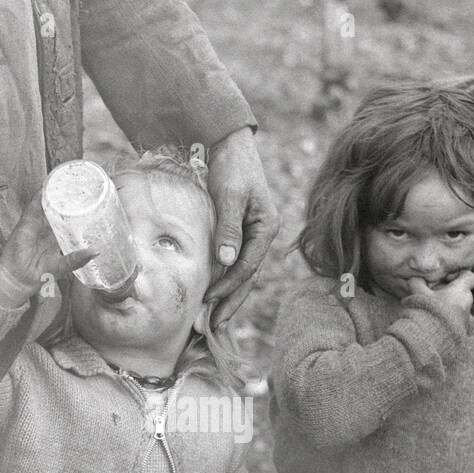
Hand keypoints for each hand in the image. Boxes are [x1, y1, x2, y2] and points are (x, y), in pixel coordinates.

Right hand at [0, 193, 93, 291]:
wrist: (17, 279)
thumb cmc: (39, 275)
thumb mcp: (62, 266)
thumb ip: (77, 259)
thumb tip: (96, 252)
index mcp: (58, 238)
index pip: (70, 221)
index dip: (79, 211)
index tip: (91, 201)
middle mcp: (48, 229)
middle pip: (59, 209)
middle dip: (68, 198)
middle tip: (80, 185)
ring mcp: (36, 225)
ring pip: (47, 204)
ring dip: (54, 192)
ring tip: (65, 179)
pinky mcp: (26, 223)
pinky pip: (33, 206)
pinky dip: (39, 196)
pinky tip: (46, 186)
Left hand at [203, 127, 279, 329]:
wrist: (229, 145)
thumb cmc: (231, 166)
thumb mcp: (230, 194)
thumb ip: (229, 228)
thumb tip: (227, 262)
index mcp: (267, 228)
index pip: (248, 266)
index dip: (228, 286)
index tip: (207, 301)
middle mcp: (263, 237)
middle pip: (248, 278)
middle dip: (230, 303)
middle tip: (211, 327)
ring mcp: (252, 238)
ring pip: (242, 276)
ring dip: (227, 299)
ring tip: (211, 322)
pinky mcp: (239, 236)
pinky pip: (233, 266)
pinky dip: (224, 284)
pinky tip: (212, 299)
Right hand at [402, 269, 473, 337]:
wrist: (428, 340)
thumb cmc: (425, 313)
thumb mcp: (417, 294)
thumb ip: (417, 283)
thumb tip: (416, 278)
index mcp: (459, 291)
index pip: (469, 277)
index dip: (459, 276)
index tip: (446, 280)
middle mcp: (467, 304)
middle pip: (464, 294)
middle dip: (452, 294)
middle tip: (436, 299)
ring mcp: (467, 320)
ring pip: (463, 310)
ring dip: (453, 311)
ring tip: (438, 316)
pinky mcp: (464, 334)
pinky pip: (463, 327)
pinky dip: (454, 326)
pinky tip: (442, 329)